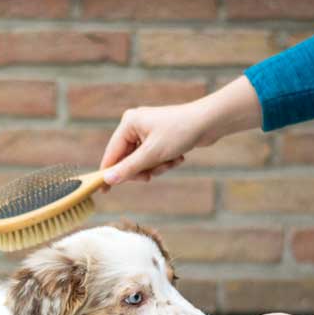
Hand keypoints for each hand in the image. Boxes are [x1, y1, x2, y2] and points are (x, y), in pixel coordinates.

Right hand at [99, 76, 261, 188]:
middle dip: (143, 169)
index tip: (103, 192)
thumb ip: (128, 169)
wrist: (209, 122)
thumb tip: (108, 180)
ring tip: (172, 161)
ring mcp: (148, 131)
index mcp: (128, 123)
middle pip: (128, 160)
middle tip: (151, 176)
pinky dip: (165, 162)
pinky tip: (178, 157)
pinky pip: (155, 158)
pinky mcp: (160, 137)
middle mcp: (135, 125)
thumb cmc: (180, 133)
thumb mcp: (152, 155)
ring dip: (157, 167)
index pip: (112, 153)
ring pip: (143, 162)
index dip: (108, 173)